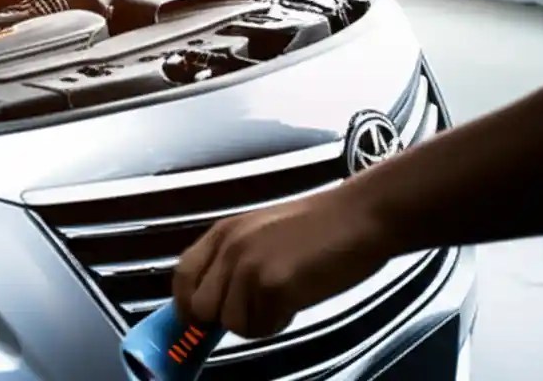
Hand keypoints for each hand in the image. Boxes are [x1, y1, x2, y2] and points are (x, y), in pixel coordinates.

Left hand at [172, 185, 394, 338]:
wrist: (360, 216)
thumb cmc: (320, 225)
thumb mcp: (260, 232)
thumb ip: (233, 260)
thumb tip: (213, 301)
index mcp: (223, 232)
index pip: (182, 275)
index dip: (187, 303)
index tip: (200, 319)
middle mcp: (230, 248)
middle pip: (202, 308)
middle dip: (226, 317)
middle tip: (256, 309)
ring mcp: (250, 267)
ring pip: (232, 323)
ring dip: (257, 321)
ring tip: (283, 299)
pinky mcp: (275, 286)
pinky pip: (263, 326)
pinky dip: (279, 322)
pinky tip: (297, 299)